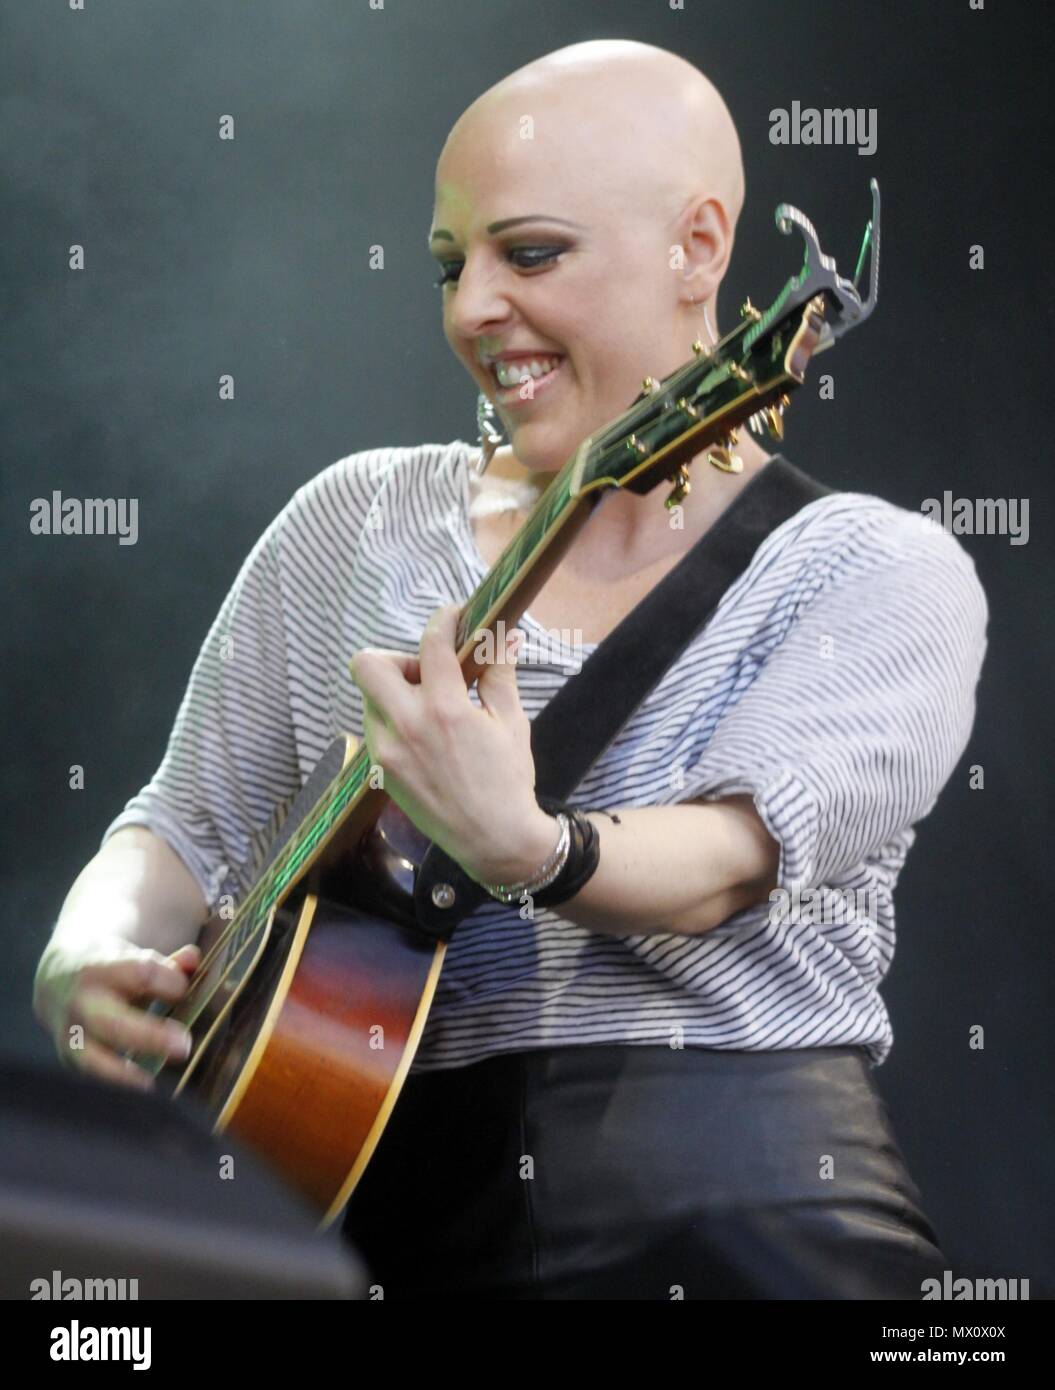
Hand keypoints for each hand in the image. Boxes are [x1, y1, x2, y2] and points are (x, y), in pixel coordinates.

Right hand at [33, 939, 199, 1089]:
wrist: (58, 979)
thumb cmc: (111, 969)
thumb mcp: (135, 957)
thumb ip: (169, 963)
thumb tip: (193, 959)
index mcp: (101, 967)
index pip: (140, 973)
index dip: (169, 982)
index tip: (184, 989)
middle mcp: (81, 1002)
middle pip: (113, 1023)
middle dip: (150, 1036)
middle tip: (183, 1046)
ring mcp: (71, 1034)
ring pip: (93, 1059)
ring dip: (124, 1074)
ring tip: (153, 1083)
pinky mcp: (69, 1059)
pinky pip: (91, 1077)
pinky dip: (116, 1085)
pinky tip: (141, 1091)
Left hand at [350, 603, 557, 884]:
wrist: (492, 840)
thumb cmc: (508, 780)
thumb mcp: (511, 722)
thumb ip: (499, 674)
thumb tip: (503, 636)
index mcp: (444, 709)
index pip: (431, 644)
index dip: (443, 620)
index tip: (453, 618)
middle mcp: (406, 726)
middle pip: (367, 664)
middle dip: (396, 657)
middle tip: (426, 673)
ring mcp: (386, 751)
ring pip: (370, 698)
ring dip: (395, 691)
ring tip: (430, 708)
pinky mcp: (380, 771)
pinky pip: (376, 729)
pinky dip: (395, 721)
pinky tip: (424, 738)